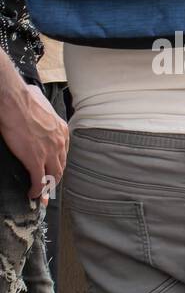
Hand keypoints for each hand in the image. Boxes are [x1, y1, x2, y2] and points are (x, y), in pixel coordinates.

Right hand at [0, 82, 68, 202]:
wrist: (15, 102)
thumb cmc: (24, 98)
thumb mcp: (41, 103)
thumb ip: (42, 108)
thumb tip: (35, 98)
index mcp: (61, 130)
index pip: (63, 152)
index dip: (57, 162)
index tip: (53, 169)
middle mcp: (59, 143)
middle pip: (60, 166)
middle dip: (54, 178)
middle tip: (49, 187)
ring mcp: (49, 153)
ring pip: (52, 176)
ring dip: (47, 187)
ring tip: (41, 194)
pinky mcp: (35, 160)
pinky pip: (39, 180)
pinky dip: (36, 190)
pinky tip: (32, 194)